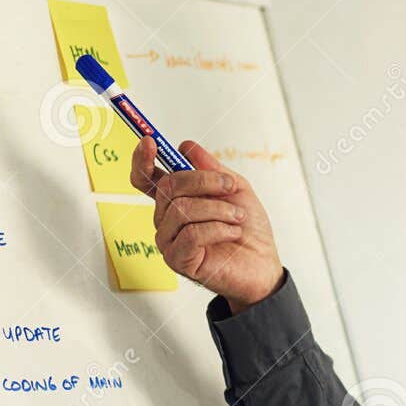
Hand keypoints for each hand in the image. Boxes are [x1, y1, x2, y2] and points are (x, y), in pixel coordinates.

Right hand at [130, 136, 284, 310]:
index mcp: (176, 201)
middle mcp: (166, 220)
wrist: (263, 264)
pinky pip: (191, 234)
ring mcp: (168, 241)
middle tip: (230, 187)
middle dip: (203, 181)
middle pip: (168, 187)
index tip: (150, 141)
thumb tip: (185, 146)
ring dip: (218, 209)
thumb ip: (211, 168)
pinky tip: (232, 233)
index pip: (146, 179)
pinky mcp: (178, 261)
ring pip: (181, 210)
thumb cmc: (249, 229)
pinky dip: (218, 229)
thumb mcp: (235, 189)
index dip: (142, 159)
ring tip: (238, 218)